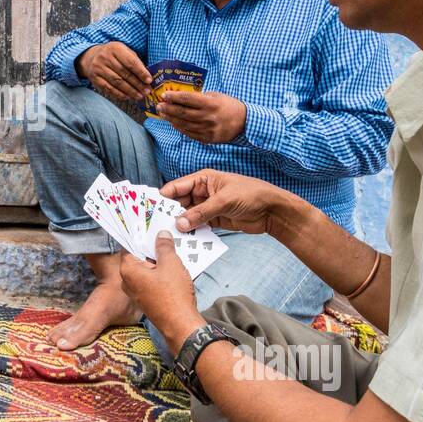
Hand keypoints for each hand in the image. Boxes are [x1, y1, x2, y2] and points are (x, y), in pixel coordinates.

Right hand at [77, 42, 151, 102]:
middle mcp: (105, 57)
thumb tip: (146, 77)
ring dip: (130, 91)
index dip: (141, 72)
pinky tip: (128, 97)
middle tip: (146, 91)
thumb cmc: (113, 55)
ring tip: (139, 96)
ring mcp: (98, 68)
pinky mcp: (95, 78)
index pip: (130, 62)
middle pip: (124, 73)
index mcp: (115, 48)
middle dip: (137, 84)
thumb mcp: (123, 51)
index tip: (149, 80)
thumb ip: (134, 61)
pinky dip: (119, 94)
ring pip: (117, 82)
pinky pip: (109, 88)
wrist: (91, 57)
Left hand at [119, 232, 203, 352]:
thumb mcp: (171, 264)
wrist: (181, 325)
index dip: (140, 235)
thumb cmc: (173, 294)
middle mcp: (128, 281)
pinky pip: (152, 280)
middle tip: (165, 234)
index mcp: (128, 270)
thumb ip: (164, 247)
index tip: (149, 225)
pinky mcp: (147, 299)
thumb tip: (161, 235)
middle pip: (139, 257)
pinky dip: (161, 273)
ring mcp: (137, 292)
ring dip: (159, 260)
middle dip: (152, 247)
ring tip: (174, 249)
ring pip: (147, 269)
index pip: (129, 245)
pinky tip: (176, 267)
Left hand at [157, 90, 246, 143]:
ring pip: (184, 124)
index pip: (187, 99)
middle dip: (168, 109)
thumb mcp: (216, 96)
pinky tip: (173, 123)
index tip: (164, 95)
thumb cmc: (228, 105)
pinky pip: (190, 133)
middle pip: (183, 113)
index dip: (174, 97)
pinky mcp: (208, 138)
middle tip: (159, 105)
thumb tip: (180, 97)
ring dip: (171, 119)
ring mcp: (207, 129)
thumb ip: (199, 97)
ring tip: (163, 114)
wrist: (244, 122)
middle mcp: (208, 117)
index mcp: (210, 103)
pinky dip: (180, 128)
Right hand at [160, 168, 294, 235]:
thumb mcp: (224, 201)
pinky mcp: (214, 221)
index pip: (176, 187)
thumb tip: (179, 224)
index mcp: (203, 179)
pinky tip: (184, 242)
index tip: (149, 210)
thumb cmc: (251, 194)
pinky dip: (192, 234)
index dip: (162, 198)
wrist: (272, 210)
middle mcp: (202, 192)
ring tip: (168, 238)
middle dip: (168, 215)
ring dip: (180, 226)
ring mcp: (207, 208)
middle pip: (179, 204)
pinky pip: (198, 227)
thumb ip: (201, 213)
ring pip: (187, 217)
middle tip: (156, 228)